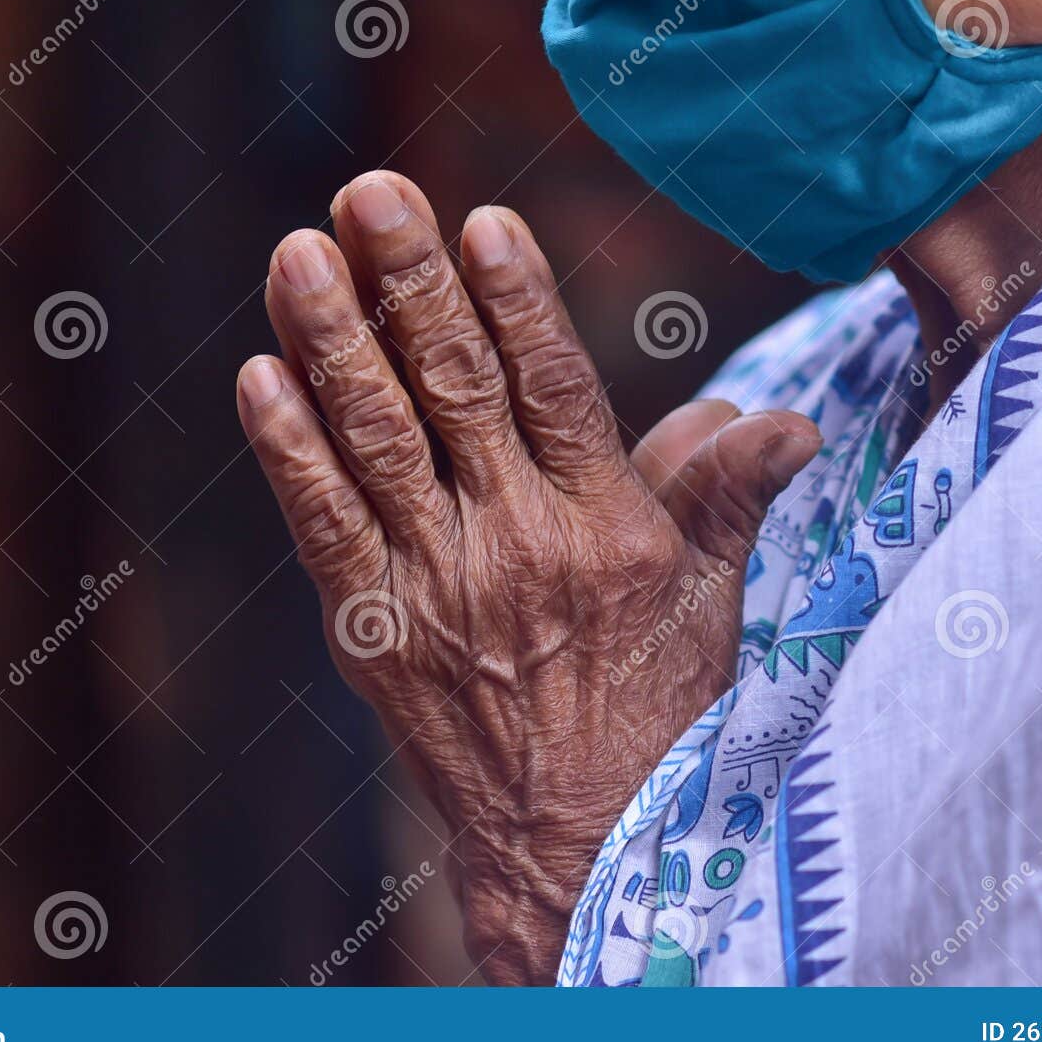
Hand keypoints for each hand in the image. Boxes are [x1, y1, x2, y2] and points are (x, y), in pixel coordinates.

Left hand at [236, 171, 819, 983]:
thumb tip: (783, 423)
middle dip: (407, 285)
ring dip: (330, 343)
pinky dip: (286, 451)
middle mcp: (513, 546)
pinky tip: (258, 377)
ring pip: (374, 442)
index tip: (482, 221)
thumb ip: (731, 499)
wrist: (575, 848)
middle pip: (452, 392)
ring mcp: (433, 587)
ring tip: (296, 254)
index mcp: (604, 528)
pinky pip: (321, 526)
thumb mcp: (713, 605)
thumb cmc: (655, 715)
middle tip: (368, 193)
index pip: (553, 389)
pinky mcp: (371, 629)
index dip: (517, 301)